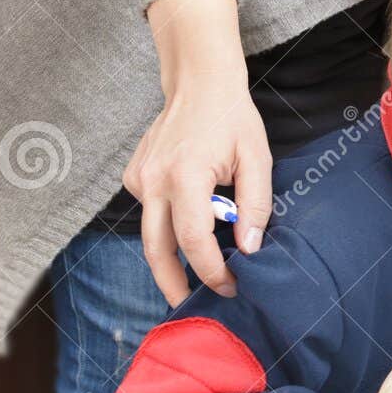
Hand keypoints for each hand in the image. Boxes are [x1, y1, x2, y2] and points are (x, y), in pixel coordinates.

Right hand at [127, 0, 274, 305]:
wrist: (199, 83)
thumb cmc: (233, 119)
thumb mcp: (258, 159)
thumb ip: (255, 205)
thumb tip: (249, 249)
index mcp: (184, 176)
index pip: (193, 239)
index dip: (211, 269)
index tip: (230, 287)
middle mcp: (153, 180)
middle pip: (156, 249)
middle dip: (173, 283)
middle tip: (191, 309)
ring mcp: (138, 178)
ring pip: (148, 234)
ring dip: (168, 261)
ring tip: (191, 283)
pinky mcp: (134, 175)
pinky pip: (149, 213)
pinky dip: (166, 228)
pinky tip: (190, 225)